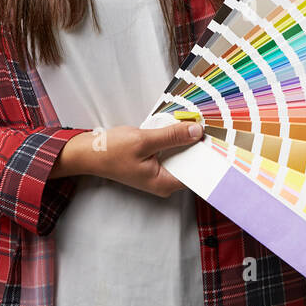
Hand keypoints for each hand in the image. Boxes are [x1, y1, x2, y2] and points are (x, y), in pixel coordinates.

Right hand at [82, 122, 203, 197]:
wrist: (87, 153)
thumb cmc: (111, 151)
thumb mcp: (144, 140)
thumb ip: (172, 136)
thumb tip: (196, 132)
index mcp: (164, 183)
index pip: (196, 173)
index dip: (207, 155)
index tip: (218, 139)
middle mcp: (164, 182)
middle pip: (190, 163)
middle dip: (196, 145)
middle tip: (207, 125)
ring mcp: (158, 173)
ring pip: (180, 156)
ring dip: (184, 140)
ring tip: (194, 123)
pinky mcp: (153, 164)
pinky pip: (170, 152)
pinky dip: (173, 140)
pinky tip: (176, 128)